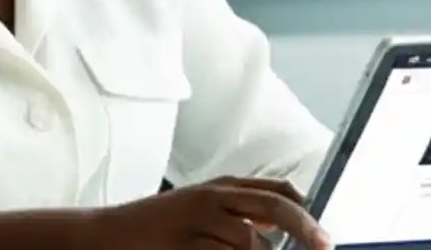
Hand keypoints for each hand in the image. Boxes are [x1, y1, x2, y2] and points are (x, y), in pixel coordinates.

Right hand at [82, 176, 332, 249]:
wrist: (106, 236)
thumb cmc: (154, 227)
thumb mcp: (197, 210)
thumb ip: (235, 212)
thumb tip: (278, 227)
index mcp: (221, 187)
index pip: (277, 191)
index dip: (304, 209)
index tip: (321, 233)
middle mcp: (214, 197)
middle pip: (276, 206)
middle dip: (305, 228)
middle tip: (324, 246)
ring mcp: (200, 219)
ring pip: (253, 240)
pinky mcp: (188, 243)